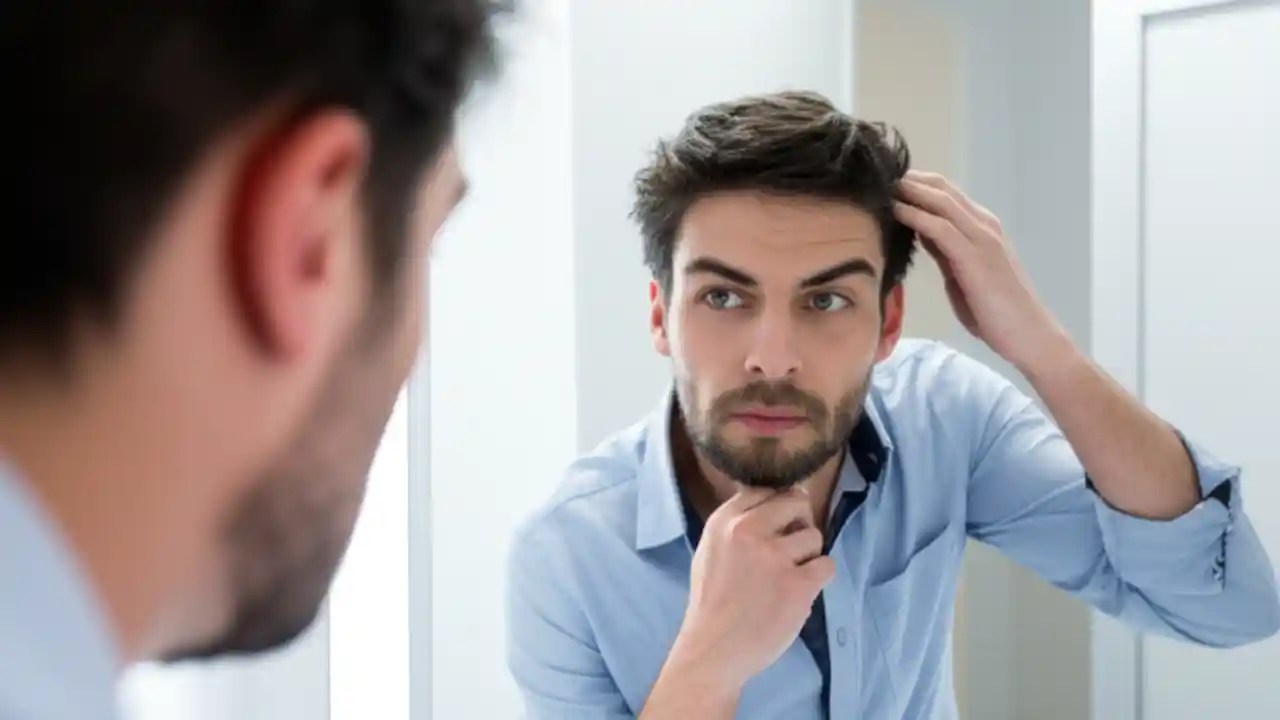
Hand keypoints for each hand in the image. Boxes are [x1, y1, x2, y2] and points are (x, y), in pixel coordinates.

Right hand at [666, 486, 834, 692]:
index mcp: (723, 521)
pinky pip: (827, 565)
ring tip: (790, 576)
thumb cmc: (712, 601)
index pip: (765, 490)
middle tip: (791, 546)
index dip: (778, 505)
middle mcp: (748, 531)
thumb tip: (771, 502)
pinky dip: (818, 578)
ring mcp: (774, 557)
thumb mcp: (711, 549)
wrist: (714, 649)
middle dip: (799, 521)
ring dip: (807, 555)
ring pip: (814, 536)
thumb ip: (736, 525)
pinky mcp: (798, 584)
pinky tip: (800, 591)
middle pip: (795, 502)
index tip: (779, 523)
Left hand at [893, 170, 1071, 373]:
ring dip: (909, 190)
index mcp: (982, 228)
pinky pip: (940, 227)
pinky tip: (895, 210)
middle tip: (879, 176)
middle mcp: (984, 225)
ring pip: (941, 201)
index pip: (946, 194)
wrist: (1029, 335)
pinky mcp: (975, 257)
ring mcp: (982, 239)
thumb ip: (944, 251)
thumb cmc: (996, 312)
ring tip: (881, 184)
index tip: (886, 183)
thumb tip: (919, 233)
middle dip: (909, 179)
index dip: (916, 185)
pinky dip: (916, 214)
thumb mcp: (962, 274)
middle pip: (941, 188)